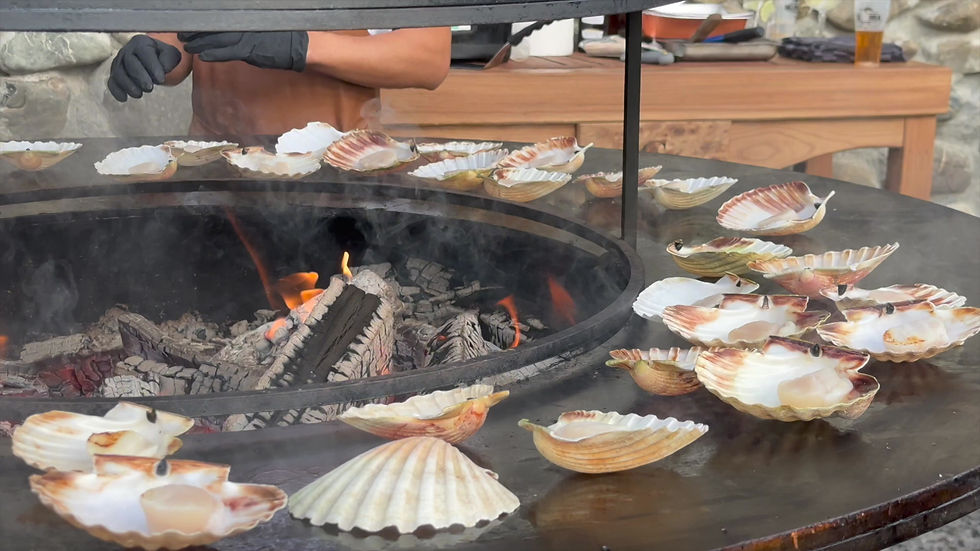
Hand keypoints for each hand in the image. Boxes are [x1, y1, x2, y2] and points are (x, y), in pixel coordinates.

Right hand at [107, 35, 180, 101]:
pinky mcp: (115, 74)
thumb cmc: (163, 57)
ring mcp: (119, 62)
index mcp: (141, 42)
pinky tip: (124, 98)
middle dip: (139, 77)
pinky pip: (111, 81)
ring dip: (127, 85)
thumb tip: (163, 69)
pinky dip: (116, 90)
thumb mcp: (171, 55)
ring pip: (118, 72)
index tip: (161, 80)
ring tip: (139, 94)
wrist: (153, 60)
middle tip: (149, 88)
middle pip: (129, 62)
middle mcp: (127, 50)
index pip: (144, 52)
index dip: (152, 66)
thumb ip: (169, 59)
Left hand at [178, 32, 308, 71]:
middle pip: (212, 27)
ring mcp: (245, 37)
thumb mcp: (257, 27)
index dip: (200, 23)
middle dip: (195, 32)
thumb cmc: (278, 38)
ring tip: (187, 46)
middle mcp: (242, 25)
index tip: (188, 25)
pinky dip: (213, 54)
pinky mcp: (249, 51)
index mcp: (243, 18)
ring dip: (199, 44)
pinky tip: (202, 56)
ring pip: (216, 40)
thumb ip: (240, 27)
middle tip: (182, 34)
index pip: (216, 19)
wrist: (297, 46)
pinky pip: (227, 53)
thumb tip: (223, 30)